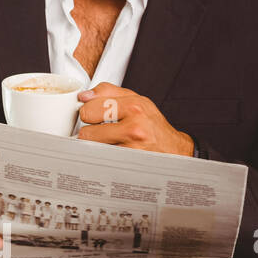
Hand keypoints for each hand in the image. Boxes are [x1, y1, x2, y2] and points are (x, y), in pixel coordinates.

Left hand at [76, 83, 193, 155]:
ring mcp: (131, 148)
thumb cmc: (152, 124)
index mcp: (134, 107)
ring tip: (110, 141)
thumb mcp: (135, 100)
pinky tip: (114, 151)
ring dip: (96, 146)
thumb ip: (108, 92)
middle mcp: (133, 127)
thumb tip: (84, 96)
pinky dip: (103, 155)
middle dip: (90, 131)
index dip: (87, 112)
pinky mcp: (128, 164)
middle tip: (102, 130)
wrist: (173, 149)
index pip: (89, 108)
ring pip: (92, 148)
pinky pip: (101, 159)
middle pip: (86, 132)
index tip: (93, 115)